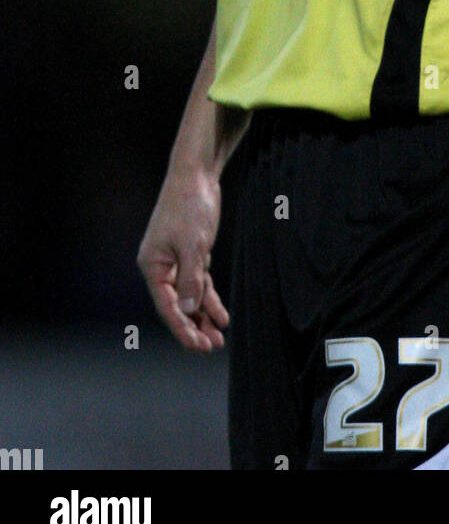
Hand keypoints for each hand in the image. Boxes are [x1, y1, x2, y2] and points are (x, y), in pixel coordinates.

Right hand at [136, 167, 229, 351]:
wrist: (196, 176)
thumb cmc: (189, 206)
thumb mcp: (193, 245)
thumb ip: (190, 279)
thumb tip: (188, 311)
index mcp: (152, 265)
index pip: (166, 305)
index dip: (181, 328)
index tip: (197, 346)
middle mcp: (161, 267)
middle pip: (176, 305)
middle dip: (193, 327)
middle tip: (211, 347)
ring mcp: (177, 261)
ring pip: (189, 297)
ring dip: (203, 317)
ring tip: (218, 339)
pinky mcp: (192, 255)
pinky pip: (199, 284)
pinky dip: (209, 300)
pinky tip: (221, 316)